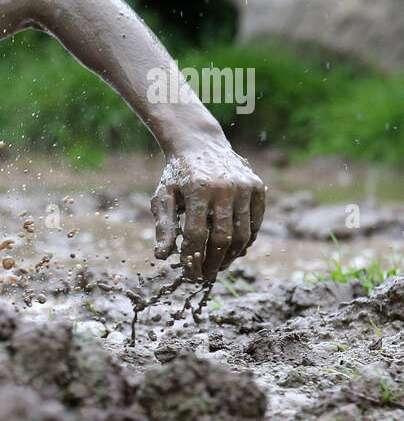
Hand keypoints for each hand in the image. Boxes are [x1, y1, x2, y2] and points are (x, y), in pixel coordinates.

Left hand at [152, 144, 265, 282]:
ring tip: (219, 267)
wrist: (200, 145)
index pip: (195, 234)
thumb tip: (162, 256)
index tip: (189, 275)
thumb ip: (163, 226)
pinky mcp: (257, 187)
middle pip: (222, 237)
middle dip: (213, 262)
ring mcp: (245, 186)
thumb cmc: (177, 175)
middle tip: (206, 276)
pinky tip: (234, 252)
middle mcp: (225, 187)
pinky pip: (256, 222)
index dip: (192, 259)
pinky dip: (247, 241)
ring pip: (242, 233)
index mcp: (198, 189)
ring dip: (231, 256)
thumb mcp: (163, 196)